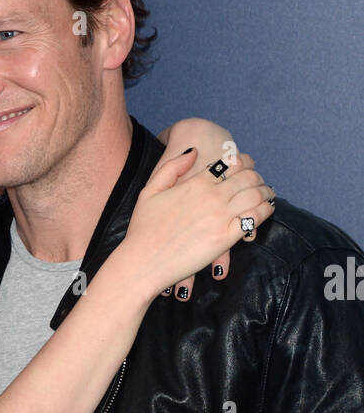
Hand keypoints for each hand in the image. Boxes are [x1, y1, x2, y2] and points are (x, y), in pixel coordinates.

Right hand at [120, 145, 273, 301]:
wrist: (143, 261)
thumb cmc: (143, 229)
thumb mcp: (149, 190)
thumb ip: (172, 167)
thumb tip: (193, 151)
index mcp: (196, 182)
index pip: (230, 164)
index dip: (243, 162)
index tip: (246, 165)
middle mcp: (212, 196)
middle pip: (247, 177)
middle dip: (257, 177)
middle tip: (260, 181)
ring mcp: (221, 216)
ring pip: (255, 195)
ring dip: (265, 191)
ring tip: (268, 193)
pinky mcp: (226, 237)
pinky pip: (254, 218)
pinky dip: (264, 210)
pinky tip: (266, 210)